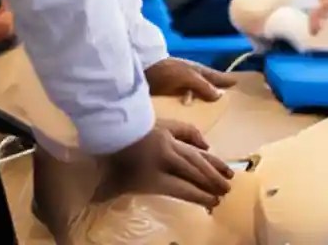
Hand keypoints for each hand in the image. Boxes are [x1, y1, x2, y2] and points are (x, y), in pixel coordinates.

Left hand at [97, 119, 233, 208]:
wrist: (109, 125)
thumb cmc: (107, 158)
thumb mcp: (108, 181)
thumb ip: (109, 193)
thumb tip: (99, 201)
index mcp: (154, 176)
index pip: (183, 189)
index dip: (200, 195)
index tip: (215, 201)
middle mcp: (167, 160)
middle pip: (194, 172)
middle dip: (212, 181)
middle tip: (228, 188)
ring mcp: (169, 142)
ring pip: (196, 154)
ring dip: (213, 163)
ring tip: (228, 172)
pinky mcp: (167, 126)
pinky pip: (187, 132)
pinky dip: (198, 139)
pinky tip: (207, 147)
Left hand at [145, 58, 235, 101]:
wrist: (138, 71)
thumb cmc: (166, 71)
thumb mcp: (187, 77)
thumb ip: (203, 86)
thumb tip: (220, 95)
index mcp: (197, 70)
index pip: (215, 76)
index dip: (225, 80)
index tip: (237, 82)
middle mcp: (189, 76)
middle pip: (206, 82)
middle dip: (215, 87)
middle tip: (225, 95)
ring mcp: (177, 83)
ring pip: (194, 89)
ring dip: (201, 95)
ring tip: (209, 105)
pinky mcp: (166, 91)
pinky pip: (182, 97)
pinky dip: (189, 100)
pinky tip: (188, 108)